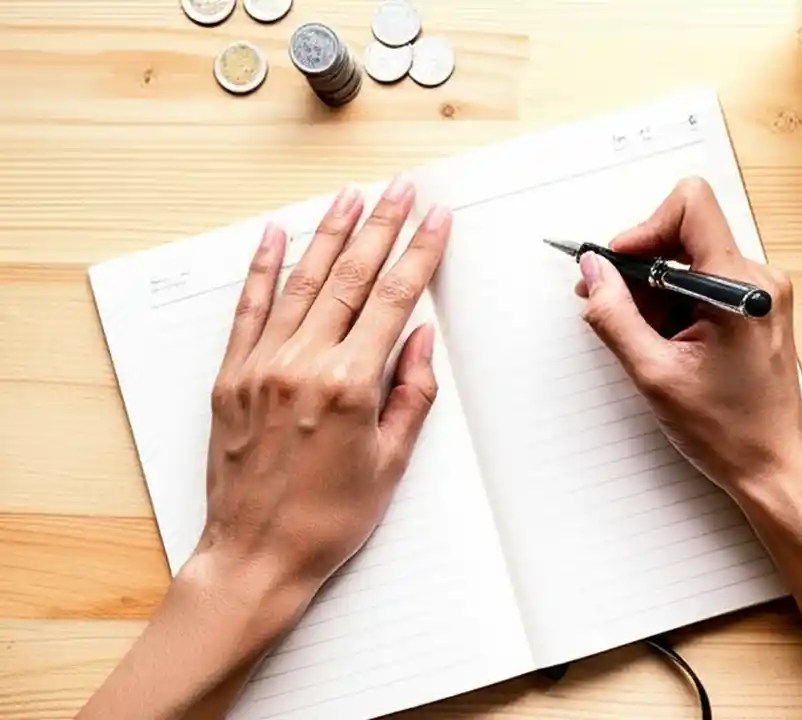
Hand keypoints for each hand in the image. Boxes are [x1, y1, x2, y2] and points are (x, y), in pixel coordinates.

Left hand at [195, 176, 451, 604]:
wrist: (256, 555)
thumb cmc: (328, 520)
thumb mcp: (391, 462)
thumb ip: (411, 393)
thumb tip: (422, 338)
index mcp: (350, 385)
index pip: (395, 300)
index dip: (419, 253)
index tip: (436, 220)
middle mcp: (303, 364)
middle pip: (351, 277)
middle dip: (381, 226)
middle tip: (401, 190)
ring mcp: (262, 366)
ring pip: (303, 283)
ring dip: (329, 234)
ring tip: (351, 196)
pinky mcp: (231, 377)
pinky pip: (249, 309)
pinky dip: (264, 269)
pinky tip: (278, 236)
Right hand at [575, 177, 801, 498]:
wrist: (771, 467)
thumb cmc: (729, 431)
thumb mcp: (655, 374)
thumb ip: (616, 316)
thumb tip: (593, 271)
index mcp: (740, 288)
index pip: (691, 206)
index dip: (644, 228)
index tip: (619, 265)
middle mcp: (759, 281)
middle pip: (685, 234)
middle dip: (642, 270)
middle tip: (614, 309)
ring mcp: (762, 293)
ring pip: (691, 261)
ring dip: (657, 294)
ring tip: (651, 342)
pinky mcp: (757, 308)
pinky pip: (705, 284)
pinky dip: (677, 306)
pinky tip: (670, 345)